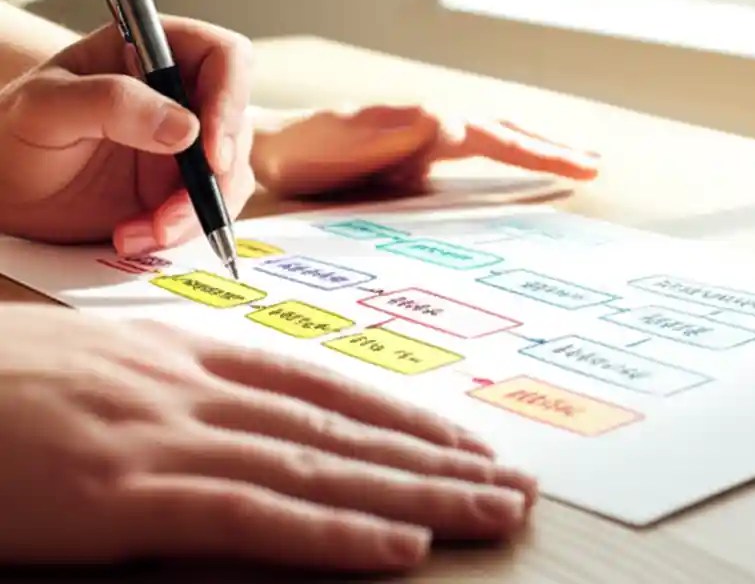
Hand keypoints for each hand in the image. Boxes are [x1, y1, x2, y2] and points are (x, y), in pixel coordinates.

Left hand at [0, 17, 254, 255]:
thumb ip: (111, 103)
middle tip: (174, 210)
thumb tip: (186, 128)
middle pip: (236, 125)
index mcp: (151, 52)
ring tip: (143, 231)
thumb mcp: (45, 109)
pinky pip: (209, 209)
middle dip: (212, 177)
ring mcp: (185, 144)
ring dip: (194, 212)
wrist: (3, 193)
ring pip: (230, 176)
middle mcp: (179, 94)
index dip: (230, 99)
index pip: (224, 58)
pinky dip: (180, 231)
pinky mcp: (182, 187)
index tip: (210, 150)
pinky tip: (135, 235)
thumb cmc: (10, 135)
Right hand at [0, 304, 535, 571]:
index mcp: (179, 358)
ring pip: (320, 469)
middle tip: (515, 485)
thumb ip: (167, 396)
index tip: (465, 442)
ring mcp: (159, 438)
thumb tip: (236, 428)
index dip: (402, 418)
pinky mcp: (121, 496)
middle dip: (437, 460)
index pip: (321, 388)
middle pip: (341, 429)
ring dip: (417, 496)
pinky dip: (333, 535)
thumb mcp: (89, 376)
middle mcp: (188, 389)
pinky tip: (397, 548)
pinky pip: (251, 519)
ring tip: (492, 514)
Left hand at [250, 103, 599, 198]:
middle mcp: (433, 129)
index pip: (493, 136)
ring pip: (496, 142)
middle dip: (551, 148)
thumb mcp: (335, 139)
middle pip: (505, 134)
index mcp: (423, 124)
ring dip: (537, 150)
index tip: (573, 164)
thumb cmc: (296, 147)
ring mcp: (428, 145)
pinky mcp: (419, 163)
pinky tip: (519, 171)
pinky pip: (474, 161)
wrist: (266, 147)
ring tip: (578, 162)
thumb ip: (388, 130)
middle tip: (595, 164)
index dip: (534, 151)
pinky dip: (508, 161)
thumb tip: (450, 119)